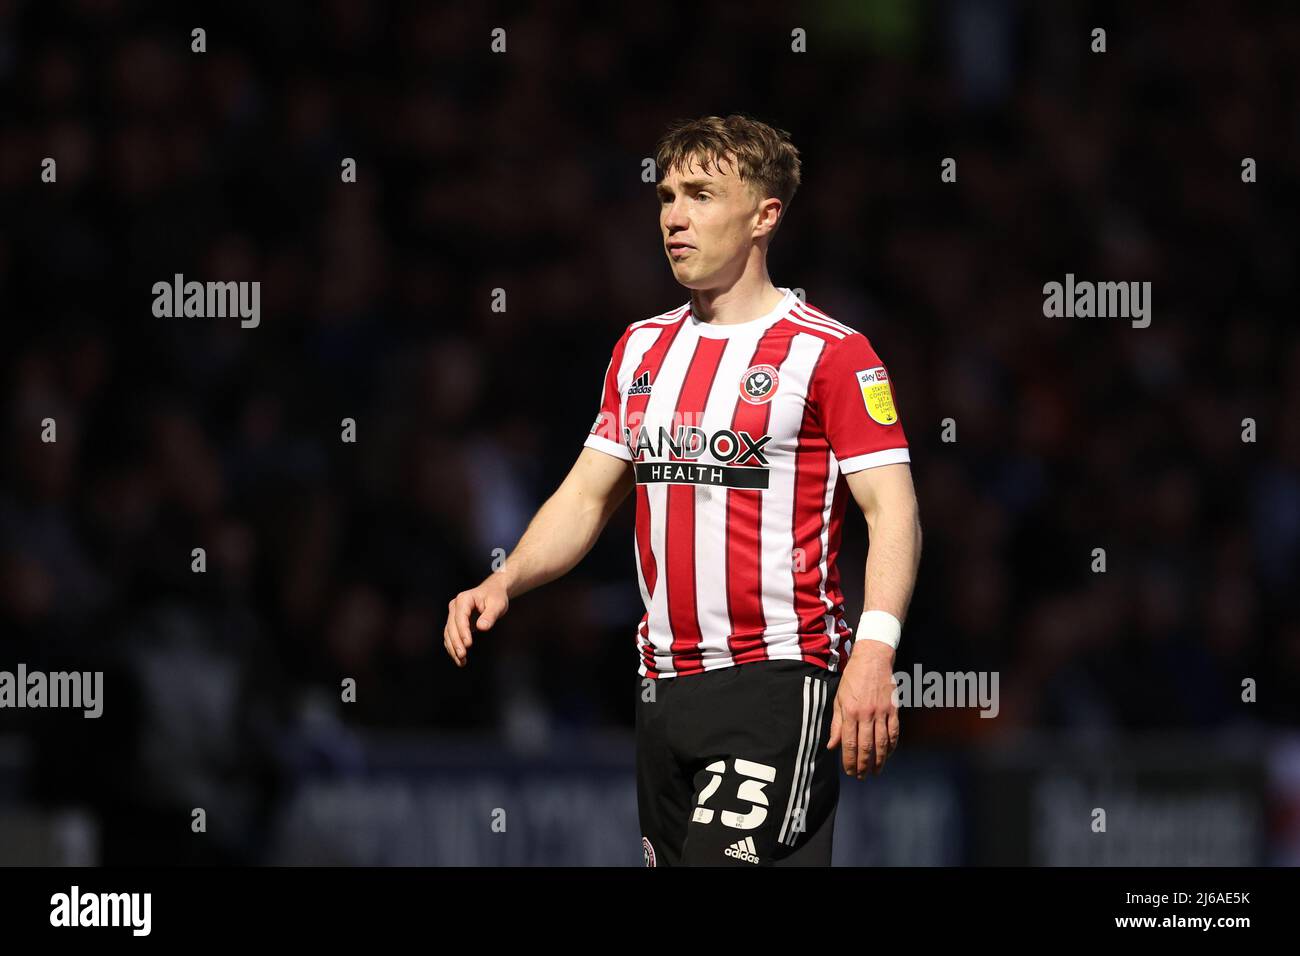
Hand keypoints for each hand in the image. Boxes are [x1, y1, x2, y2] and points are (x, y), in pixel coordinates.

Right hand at [443, 576, 508, 667]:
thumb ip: (490, 615)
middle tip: (462, 656)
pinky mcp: (455, 623)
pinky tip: (460, 659)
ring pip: (448, 634)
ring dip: (453, 648)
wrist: (492, 592)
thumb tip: (481, 627)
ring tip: (461, 662)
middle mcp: (455, 606)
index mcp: (464, 599)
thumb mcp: (498, 604)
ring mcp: (453, 615)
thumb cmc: (496, 597)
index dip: (463, 631)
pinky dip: (454, 648)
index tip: (468, 644)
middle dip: (456, 642)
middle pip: (451, 626)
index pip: (460, 617)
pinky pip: (451, 637)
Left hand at [826, 640, 898, 777]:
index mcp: (850, 711)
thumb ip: (836, 724)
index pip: (849, 743)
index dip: (849, 760)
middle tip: (861, 776)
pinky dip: (891, 747)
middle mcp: (866, 714)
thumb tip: (831, 746)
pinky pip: (894, 733)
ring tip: (875, 771)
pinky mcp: (893, 709)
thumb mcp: (839, 699)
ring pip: (882, 743)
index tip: (849, 771)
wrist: (873, 659)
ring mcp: (881, 712)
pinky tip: (887, 755)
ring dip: (879, 761)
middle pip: (866, 746)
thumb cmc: (853, 679)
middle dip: (863, 765)